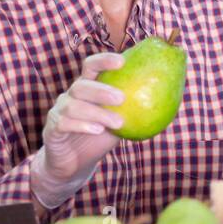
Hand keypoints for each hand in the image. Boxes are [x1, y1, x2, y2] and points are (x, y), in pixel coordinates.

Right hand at [31, 52, 125, 206]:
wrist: (73, 163)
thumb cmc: (99, 137)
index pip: (91, 67)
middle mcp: (71, 96)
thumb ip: (135, 109)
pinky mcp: (52, 129)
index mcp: (87, 89)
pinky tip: (97, 130)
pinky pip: (64, 123)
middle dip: (102, 90)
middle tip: (122, 98)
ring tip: (118, 123)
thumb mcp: (120, 122)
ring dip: (98, 113)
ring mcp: (59, 112)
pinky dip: (82, 125)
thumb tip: (169, 96)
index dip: (104, 60)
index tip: (122, 60)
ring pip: (74, 106)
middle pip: (82, 85)